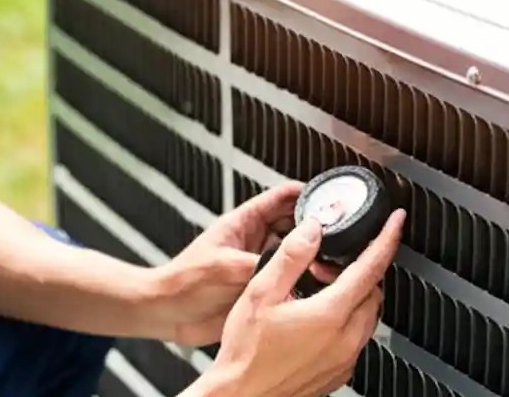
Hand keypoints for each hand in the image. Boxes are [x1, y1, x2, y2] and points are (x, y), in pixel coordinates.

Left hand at [148, 182, 336, 346]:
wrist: (166, 314)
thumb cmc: (183, 282)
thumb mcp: (224, 266)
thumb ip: (259, 262)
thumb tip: (294, 261)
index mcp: (243, 223)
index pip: (281, 198)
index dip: (306, 193)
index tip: (331, 197)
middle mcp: (255, 241)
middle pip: (295, 225)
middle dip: (317, 228)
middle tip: (342, 236)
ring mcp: (258, 264)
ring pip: (295, 254)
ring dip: (313, 256)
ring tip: (335, 262)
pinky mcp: (260, 288)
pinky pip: (289, 280)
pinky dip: (305, 282)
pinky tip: (320, 288)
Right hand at [182, 209, 405, 396]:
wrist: (240, 395)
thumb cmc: (246, 353)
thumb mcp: (260, 292)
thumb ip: (291, 257)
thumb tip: (313, 230)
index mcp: (330, 315)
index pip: (371, 268)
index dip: (386, 240)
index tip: (396, 223)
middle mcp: (345, 340)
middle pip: (373, 292)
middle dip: (359, 270)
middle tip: (327, 265)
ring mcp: (345, 360)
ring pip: (367, 316)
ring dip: (353, 297)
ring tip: (319, 291)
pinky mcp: (339, 374)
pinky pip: (356, 339)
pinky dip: (346, 322)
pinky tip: (317, 319)